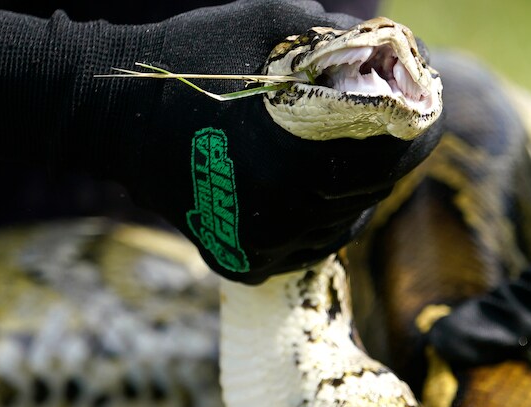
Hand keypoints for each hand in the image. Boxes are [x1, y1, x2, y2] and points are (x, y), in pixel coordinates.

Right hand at [0, 0, 440, 282]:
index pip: (397, 152)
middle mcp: (286, 211)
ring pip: (344, 223)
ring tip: (341, 154)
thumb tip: (397, 51)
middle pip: (375, 189)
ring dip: (355, 191)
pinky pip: (307, 246)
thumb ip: (341, 38)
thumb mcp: (273, 23)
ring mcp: (263, 243)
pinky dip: (318, 219)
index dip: (419, 127)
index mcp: (300, 155)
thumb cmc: (192, 57)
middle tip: (387, 127)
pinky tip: (309, 187)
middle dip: (387, 156)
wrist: (108, 113)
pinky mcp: (243, 259)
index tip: (422, 109)